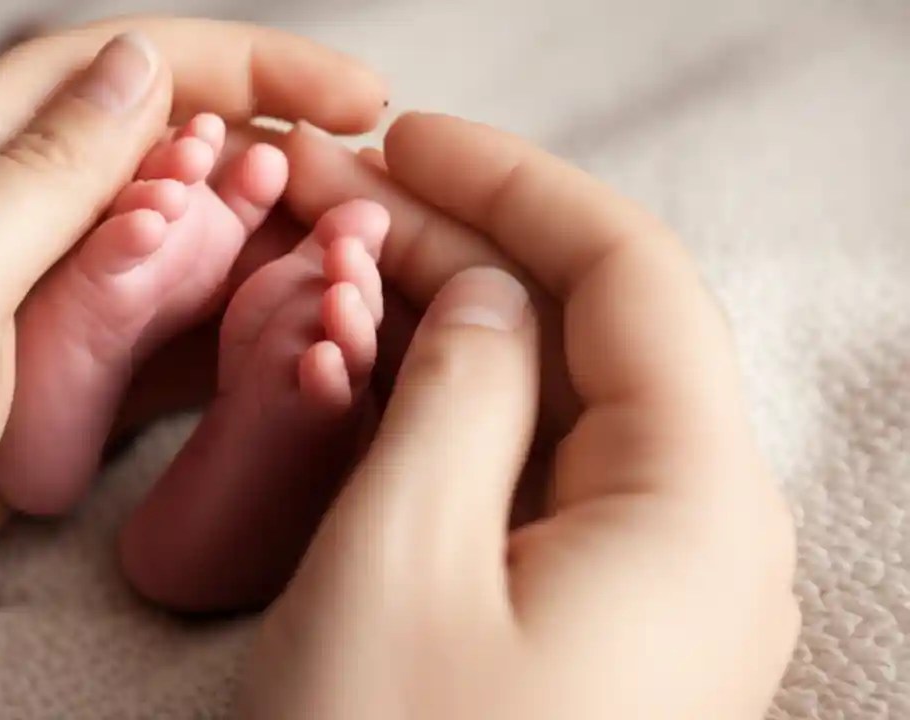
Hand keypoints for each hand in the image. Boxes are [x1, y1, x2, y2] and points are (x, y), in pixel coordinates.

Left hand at [0, 19, 384, 713]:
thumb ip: (41, 176)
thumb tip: (139, 67)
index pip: (122, 66)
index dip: (249, 66)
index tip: (356, 96)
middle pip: (159, 153)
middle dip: (270, 161)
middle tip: (363, 209)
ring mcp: (20, 303)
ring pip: (163, 249)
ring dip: (255, 254)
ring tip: (343, 276)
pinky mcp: (34, 383)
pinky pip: (141, 341)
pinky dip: (214, 335)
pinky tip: (278, 343)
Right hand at [238, 114, 797, 718]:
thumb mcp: (400, 558)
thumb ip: (456, 391)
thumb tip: (481, 292)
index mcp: (693, 509)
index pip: (625, 274)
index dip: (511, 182)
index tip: (401, 137)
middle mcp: (699, 538)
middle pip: (593, 331)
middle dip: (462, 248)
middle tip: (329, 206)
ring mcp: (645, 585)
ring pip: (556, 401)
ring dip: (449, 327)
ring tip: (331, 279)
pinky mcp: (586, 622)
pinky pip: (532, 478)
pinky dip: (453, 413)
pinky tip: (370, 382)